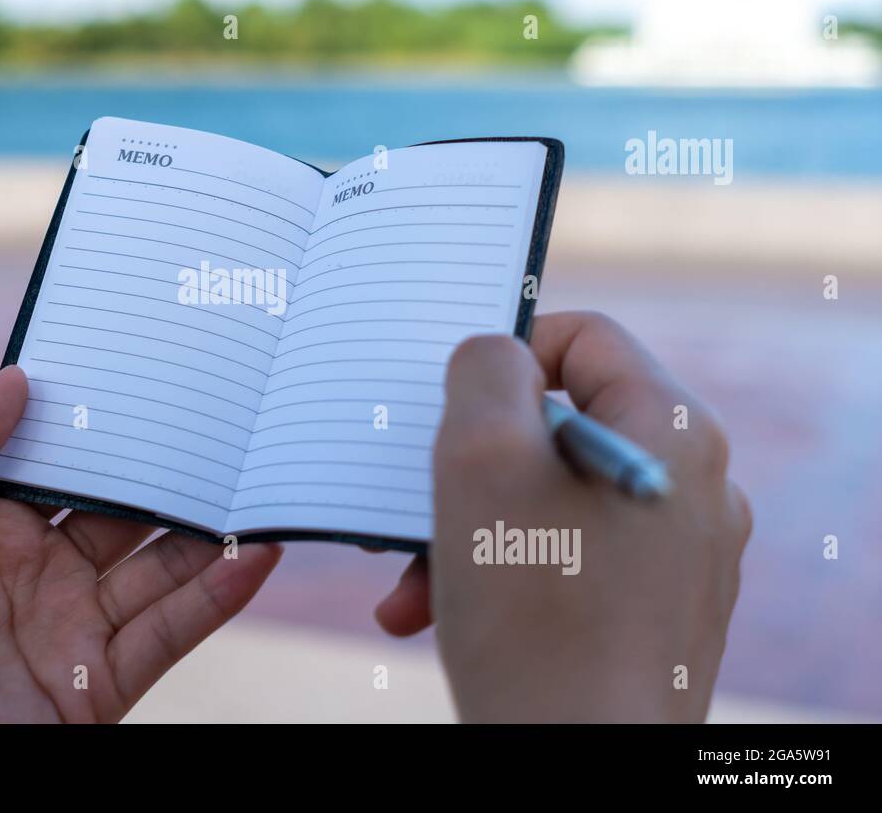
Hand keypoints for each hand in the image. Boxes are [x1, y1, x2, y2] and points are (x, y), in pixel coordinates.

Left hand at [0, 367, 280, 721]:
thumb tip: (21, 380)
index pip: (63, 468)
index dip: (105, 429)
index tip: (153, 380)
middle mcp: (34, 576)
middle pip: (123, 513)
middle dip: (171, 469)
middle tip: (226, 420)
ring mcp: (65, 632)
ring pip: (160, 570)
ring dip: (210, 530)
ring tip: (257, 477)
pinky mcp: (88, 688)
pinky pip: (165, 636)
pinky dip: (215, 599)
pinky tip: (253, 553)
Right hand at [375, 311, 750, 721]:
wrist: (577, 767)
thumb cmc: (531, 615)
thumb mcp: (480, 458)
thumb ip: (483, 371)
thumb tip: (494, 357)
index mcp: (673, 430)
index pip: (584, 338)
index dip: (506, 353)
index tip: (448, 405)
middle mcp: (693, 486)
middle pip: (559, 426)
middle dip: (470, 463)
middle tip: (414, 503)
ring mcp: (680, 555)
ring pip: (552, 498)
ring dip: (470, 527)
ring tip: (412, 581)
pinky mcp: (655, 612)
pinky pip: (566, 558)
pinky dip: (501, 572)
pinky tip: (442, 614)